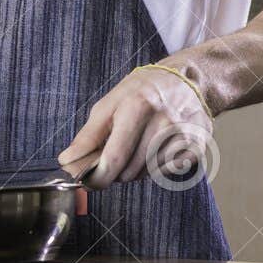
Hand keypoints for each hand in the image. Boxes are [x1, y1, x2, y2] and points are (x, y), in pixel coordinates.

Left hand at [59, 64, 213, 188]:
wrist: (185, 81)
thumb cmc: (141, 92)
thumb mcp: (108, 104)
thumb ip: (87, 135)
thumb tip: (67, 161)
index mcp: (137, 107)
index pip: (114, 157)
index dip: (97, 176)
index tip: (87, 182)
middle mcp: (163, 122)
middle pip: (129, 170)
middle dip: (114, 170)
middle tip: (113, 155)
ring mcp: (182, 136)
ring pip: (145, 174)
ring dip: (133, 169)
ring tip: (136, 145)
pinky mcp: (195, 147)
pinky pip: (164, 173)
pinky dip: (153, 167)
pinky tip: (154, 148)